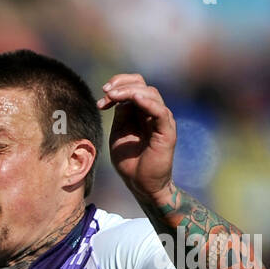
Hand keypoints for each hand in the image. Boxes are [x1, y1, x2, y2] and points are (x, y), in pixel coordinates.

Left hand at [99, 73, 176, 204]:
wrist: (141, 184)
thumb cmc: (129, 161)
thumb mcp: (119, 134)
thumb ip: (121, 116)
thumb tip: (118, 99)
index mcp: (141, 112)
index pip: (134, 86)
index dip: (119, 84)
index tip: (103, 92)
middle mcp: (153, 112)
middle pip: (142, 85)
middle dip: (121, 85)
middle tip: (105, 93)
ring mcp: (161, 120)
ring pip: (150, 93)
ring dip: (129, 91)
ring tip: (113, 96)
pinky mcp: (167, 131)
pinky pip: (159, 111)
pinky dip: (147, 102)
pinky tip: (134, 99)